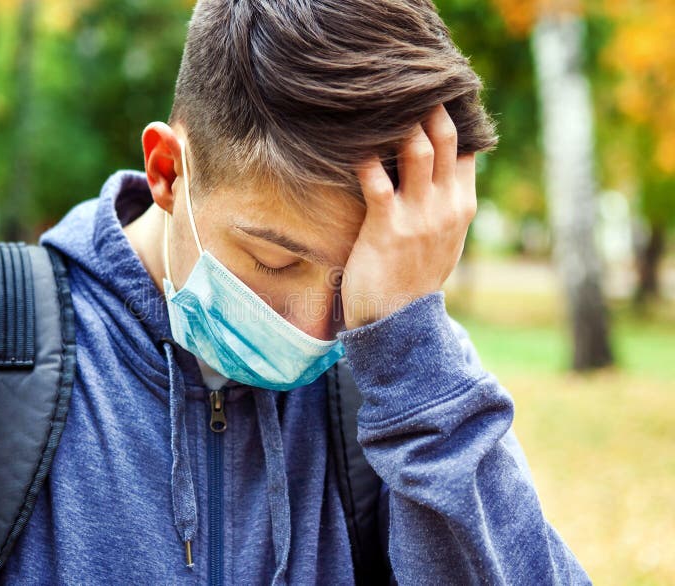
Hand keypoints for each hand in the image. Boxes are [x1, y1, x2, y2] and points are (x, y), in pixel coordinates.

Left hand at [341, 104, 476, 329]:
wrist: (400, 323)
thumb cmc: (414, 280)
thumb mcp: (446, 241)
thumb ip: (448, 204)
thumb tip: (445, 172)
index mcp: (462, 207)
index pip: (464, 149)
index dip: (449, 118)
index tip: (429, 98)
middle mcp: (446, 206)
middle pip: (444, 137)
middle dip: (427, 106)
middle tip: (403, 85)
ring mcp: (419, 215)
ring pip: (417, 148)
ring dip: (399, 122)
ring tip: (377, 104)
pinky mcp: (387, 226)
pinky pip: (376, 179)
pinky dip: (364, 157)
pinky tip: (351, 143)